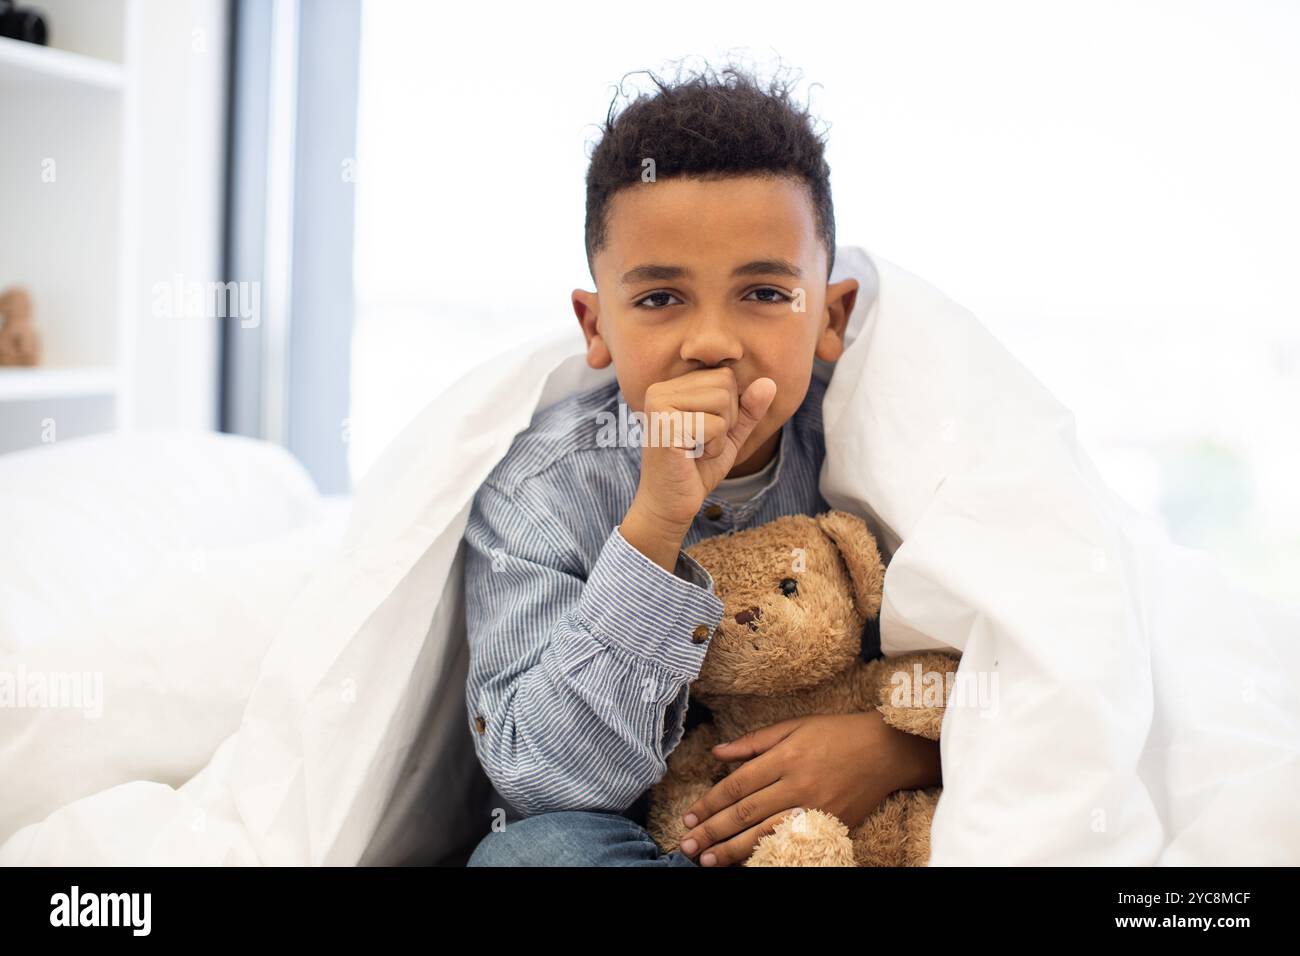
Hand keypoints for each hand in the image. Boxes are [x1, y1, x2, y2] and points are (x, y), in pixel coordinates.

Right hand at [633, 367, 775, 530]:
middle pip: (725, 384)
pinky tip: (692, 458)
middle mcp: (660, 390)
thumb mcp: (729, 434)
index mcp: (671, 386)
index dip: (729, 409)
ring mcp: (659, 405)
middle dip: (726, 420)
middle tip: (701, 443)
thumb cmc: (697, 468)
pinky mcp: (664, 425)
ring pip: (722, 401)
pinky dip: (713, 448)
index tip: (704, 432)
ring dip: (720, 434)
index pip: (724, 376)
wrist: (670, 505)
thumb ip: (748, 409)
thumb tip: (770, 382)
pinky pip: (715, 425)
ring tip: (696, 449)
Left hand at [677, 711, 939, 866]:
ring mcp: (815, 807)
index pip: (737, 785)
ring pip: (765, 833)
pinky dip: (767, 854)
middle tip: (687, 846)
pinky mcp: (831, 824)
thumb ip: (754, 741)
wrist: (886, 750)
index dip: (710, 803)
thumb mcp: (794, 725)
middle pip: (746, 812)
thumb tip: (716, 752)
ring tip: (707, 861)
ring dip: (733, 849)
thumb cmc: (837, 733)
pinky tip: (748, 862)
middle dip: (712, 831)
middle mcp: (797, 784)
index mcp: (785, 756)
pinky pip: (791, 842)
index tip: (689, 817)